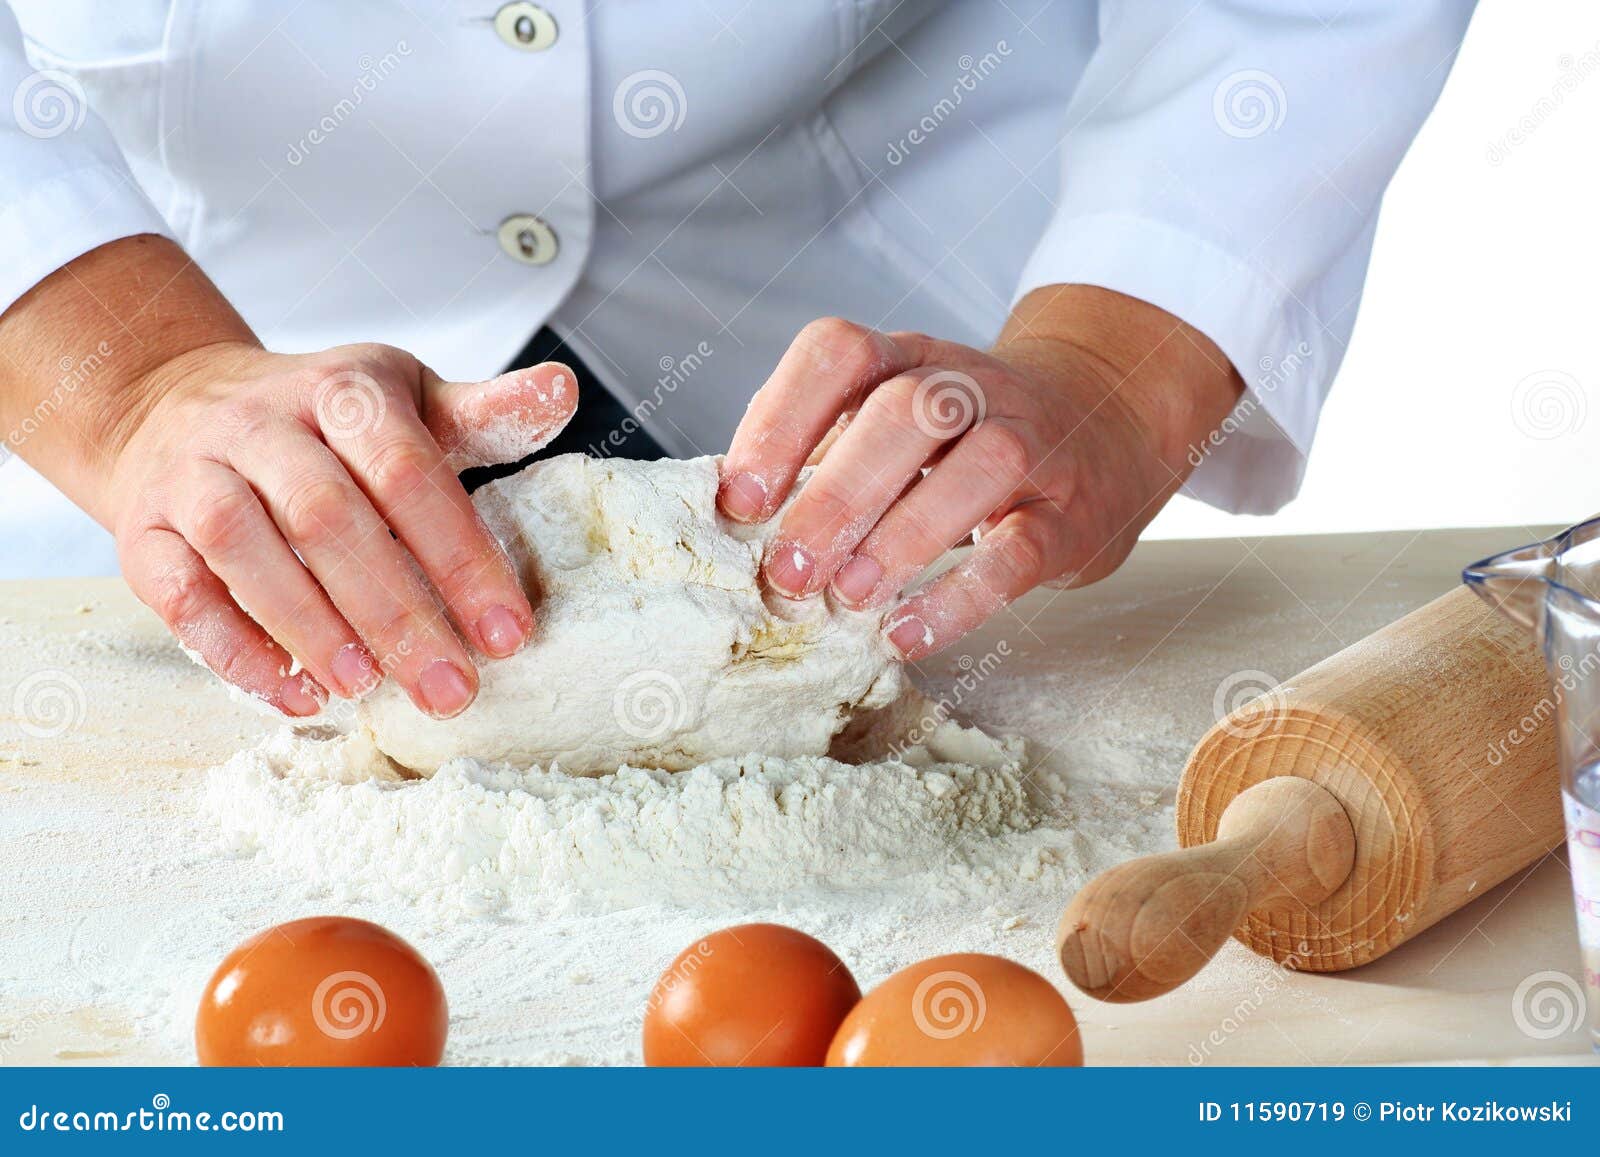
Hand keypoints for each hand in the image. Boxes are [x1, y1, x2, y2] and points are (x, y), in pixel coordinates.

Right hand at [104, 340, 575, 717]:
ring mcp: (193, 473)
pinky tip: (296, 694)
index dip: (460, 555)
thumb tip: (563, 390)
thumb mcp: (407, 403)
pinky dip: (233, 650)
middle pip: (328, 516)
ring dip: (309, 625)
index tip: (508, 634)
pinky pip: (176, 590)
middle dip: (397, 611)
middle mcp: (261, 425)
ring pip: (244, 547)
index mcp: (343, 392)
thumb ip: (484, 414)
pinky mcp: (142, 529)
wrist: (173, 403)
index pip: (407, 471)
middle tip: (451, 688)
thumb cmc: (320, 421)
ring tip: (368, 689)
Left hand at [717, 286, 1243, 659]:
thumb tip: (731, 516)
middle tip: (787, 571)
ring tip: (846, 599)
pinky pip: (1020, 550)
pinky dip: (962, 595)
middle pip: (905, 411)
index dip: (781, 419)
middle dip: (836, 494)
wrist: (1107, 420)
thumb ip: (823, 451)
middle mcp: (969, 386)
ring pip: (976, 468)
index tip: (740, 500)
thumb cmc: (964, 436)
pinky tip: (909, 632)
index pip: (838, 353)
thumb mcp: (893, 417)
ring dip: (901, 537)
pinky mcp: (1069, 514)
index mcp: (906, 358)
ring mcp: (1031, 442)